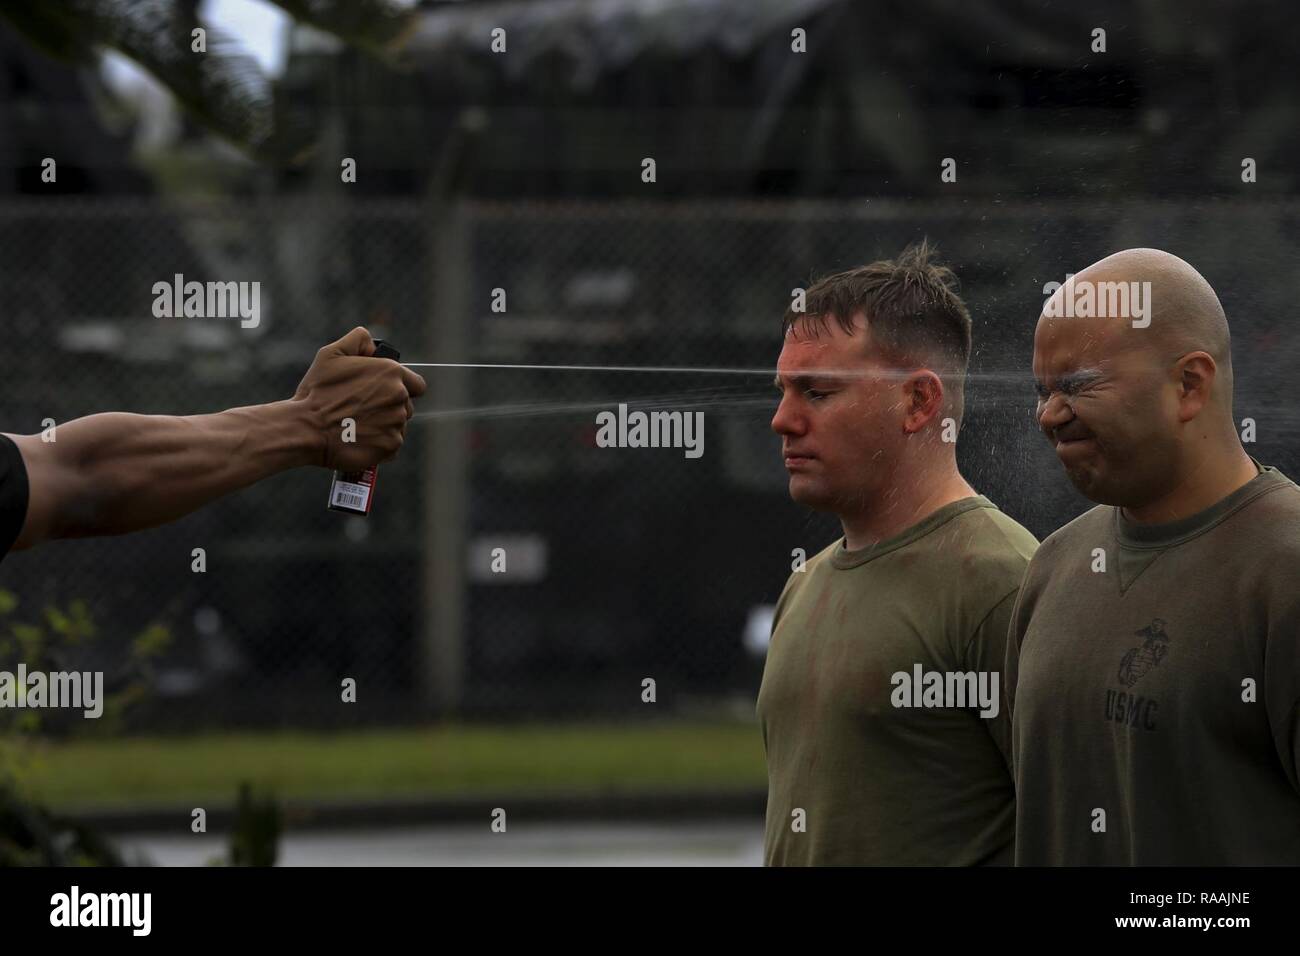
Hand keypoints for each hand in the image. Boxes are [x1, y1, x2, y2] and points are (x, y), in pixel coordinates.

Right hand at [292, 326, 426, 469]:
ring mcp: (397, 423)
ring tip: (357, 424)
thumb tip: (373, 345)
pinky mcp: (391, 446)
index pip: (416, 384)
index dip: (403, 387)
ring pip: (398, 425)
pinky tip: (359, 438)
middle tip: (362, 409)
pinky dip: (379, 443)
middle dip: (388, 406)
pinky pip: (392, 444)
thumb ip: (358, 340)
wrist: (306, 428)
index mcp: (391, 373)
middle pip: (406, 405)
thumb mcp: (331, 354)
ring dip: (383, 425)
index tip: (386, 392)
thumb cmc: (317, 391)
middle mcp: (400, 397)